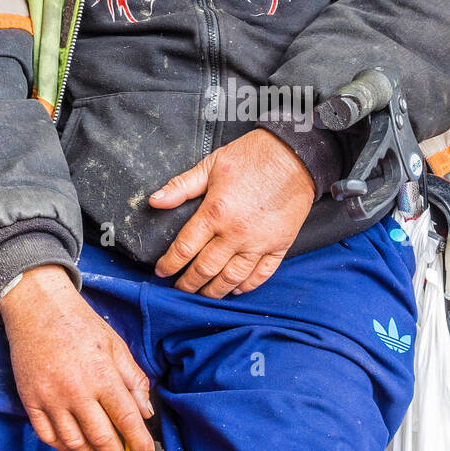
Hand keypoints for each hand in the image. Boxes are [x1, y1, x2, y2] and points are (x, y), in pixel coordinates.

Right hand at [0, 265, 154, 450]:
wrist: (38, 308)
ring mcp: (50, 398)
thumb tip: (145, 412)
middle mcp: (76, 391)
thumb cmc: (79, 324)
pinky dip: (64, 447)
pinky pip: (48, 437)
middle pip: (101, 438)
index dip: (138, 441)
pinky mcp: (31, 401)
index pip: (126, 419)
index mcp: (101, 374)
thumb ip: (134, 380)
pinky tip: (76, 444)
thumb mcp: (116, 346)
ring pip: (74, 444)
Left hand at [149, 128, 315, 296]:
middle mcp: (236, 232)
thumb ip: (181, 186)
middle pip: (205, 269)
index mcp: (216, 212)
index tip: (161, 271)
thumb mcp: (211, 165)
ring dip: (214, 291)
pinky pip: (261, 274)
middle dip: (188, 283)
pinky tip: (236, 289)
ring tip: (203, 295)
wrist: (295, 155)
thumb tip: (154, 201)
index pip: (184, 248)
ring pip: (232, 278)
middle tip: (179, 289)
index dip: (170, 263)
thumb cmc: (252, 156)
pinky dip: (247, 286)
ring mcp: (259, 242)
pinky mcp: (280, 245)